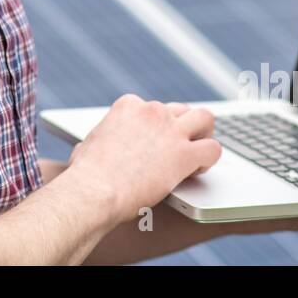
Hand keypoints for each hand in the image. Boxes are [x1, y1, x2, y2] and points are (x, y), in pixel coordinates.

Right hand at [66, 95, 221, 225]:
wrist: (94, 191)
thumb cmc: (85, 176)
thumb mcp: (86, 146)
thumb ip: (97, 141)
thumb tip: (87, 148)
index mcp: (128, 106)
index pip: (154, 108)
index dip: (157, 126)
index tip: (154, 144)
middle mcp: (152, 111)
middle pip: (181, 109)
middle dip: (183, 127)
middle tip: (181, 146)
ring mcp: (170, 131)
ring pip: (205, 119)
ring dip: (204, 134)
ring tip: (199, 153)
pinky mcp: (184, 154)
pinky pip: (212, 149)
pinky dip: (209, 160)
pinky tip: (197, 171)